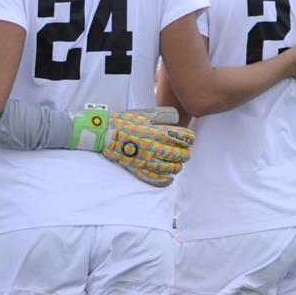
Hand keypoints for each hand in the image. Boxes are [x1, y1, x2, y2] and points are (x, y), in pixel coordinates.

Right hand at [67, 105, 196, 187]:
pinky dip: (166, 180)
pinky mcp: (139, 170)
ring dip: (178, 166)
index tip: (189, 139)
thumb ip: (162, 115)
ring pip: (171, 168)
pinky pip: (157, 179)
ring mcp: (147, 160)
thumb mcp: (144, 114)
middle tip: (185, 153)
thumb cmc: (125, 123)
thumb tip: (176, 118)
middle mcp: (154, 147)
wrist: (105, 135)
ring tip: (177, 164)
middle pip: (179, 155)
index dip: (189, 139)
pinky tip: (169, 177)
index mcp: (156, 132)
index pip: (183, 138)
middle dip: (185, 154)